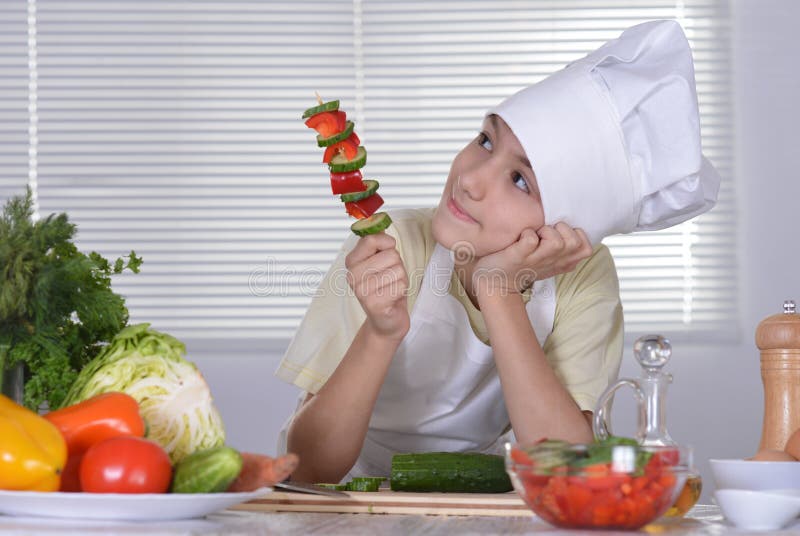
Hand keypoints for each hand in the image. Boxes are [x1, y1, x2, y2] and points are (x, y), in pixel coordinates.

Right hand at [345, 232, 409, 341]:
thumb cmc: (385, 288)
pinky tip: (392, 298)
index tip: (387, 250)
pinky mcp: (373, 304)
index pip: (372, 239)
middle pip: (390, 255)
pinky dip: (401, 291)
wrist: (386, 321)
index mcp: (352, 261)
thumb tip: (378, 219)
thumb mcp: (380, 261)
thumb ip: (378, 241)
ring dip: (401, 279)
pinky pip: (400, 285)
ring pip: (398, 270)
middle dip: (397, 266)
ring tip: (391, 288)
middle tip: (389, 278)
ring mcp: (361, 290)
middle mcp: (352, 275)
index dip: (387, 243)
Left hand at [473, 223, 592, 295]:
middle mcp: (553, 262)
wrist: (498, 280)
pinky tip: (520, 238)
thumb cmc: (526, 263)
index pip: (586, 247)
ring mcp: (536, 260)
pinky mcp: (518, 257)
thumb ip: (563, 245)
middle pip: (574, 242)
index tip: (560, 234)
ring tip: (535, 234)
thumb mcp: (550, 258)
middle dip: (561, 230)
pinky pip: (530, 240)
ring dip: (546, 231)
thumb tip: (568, 219)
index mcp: (563, 262)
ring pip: (557, 242)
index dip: (575, 234)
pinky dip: (526, 234)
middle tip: (546, 232)